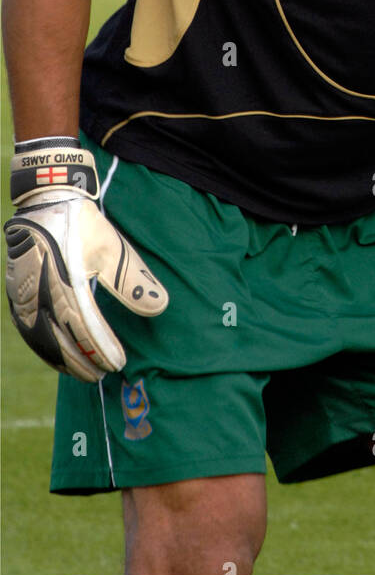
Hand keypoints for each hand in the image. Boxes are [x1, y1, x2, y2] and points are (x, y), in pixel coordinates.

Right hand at [5, 136, 168, 381]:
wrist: (46, 198)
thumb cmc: (81, 222)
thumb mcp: (112, 247)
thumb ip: (134, 280)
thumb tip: (159, 306)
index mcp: (64, 283)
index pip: (84, 329)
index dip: (100, 350)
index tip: (118, 364)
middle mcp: (39, 294)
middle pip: (59, 341)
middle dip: (81, 362)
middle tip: (101, 376)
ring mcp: (23, 295)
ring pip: (40, 340)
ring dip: (61, 359)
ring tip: (82, 372)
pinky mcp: (16, 293)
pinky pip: (27, 330)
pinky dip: (43, 347)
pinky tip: (56, 355)